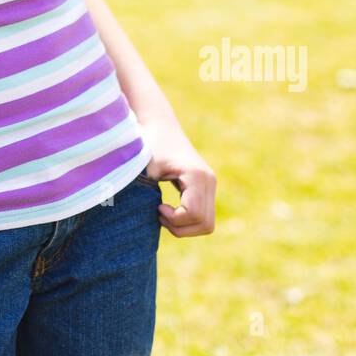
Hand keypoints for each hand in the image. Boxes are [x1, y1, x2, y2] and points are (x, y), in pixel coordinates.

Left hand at [140, 113, 215, 237]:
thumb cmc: (150, 146)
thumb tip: (145, 215)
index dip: (175, 219)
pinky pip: (204, 216)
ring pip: (207, 224)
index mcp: (196, 176)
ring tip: (164, 213)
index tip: (158, 207)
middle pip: (205, 224)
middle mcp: (209, 181)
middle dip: (181, 228)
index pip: (194, 214)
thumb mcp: (148, 168)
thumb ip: (148, 192)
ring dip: (185, 227)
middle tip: (160, 214)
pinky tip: (170, 209)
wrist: (160, 127)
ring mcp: (210, 185)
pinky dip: (187, 221)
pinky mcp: (206, 189)